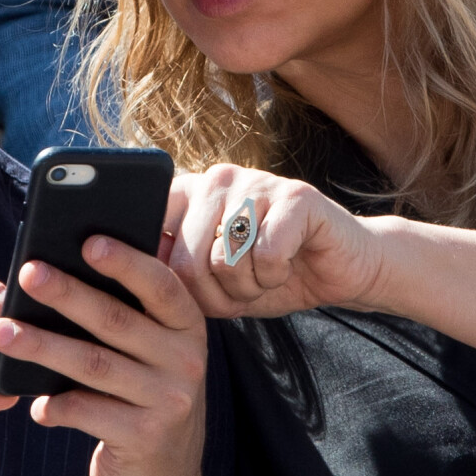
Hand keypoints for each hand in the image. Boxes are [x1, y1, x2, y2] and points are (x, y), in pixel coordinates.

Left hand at [0, 240, 206, 475]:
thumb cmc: (142, 397)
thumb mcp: (150, 354)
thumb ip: (124, 317)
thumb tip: (60, 271)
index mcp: (188, 327)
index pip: (160, 285)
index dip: (125, 261)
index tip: (87, 240)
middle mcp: (187, 360)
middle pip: (117, 320)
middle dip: (67, 294)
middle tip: (26, 274)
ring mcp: (170, 401)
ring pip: (94, 364)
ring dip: (43, 346)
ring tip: (1, 333)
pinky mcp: (146, 437)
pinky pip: (89, 412)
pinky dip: (55, 405)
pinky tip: (33, 403)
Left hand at [163, 165, 387, 320]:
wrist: (342, 268)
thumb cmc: (271, 274)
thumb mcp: (215, 278)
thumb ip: (175, 270)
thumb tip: (133, 271)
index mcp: (193, 192)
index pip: (151, 229)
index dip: (168, 276)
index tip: (193, 291)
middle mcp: (220, 178)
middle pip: (186, 259)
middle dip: (213, 297)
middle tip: (238, 296)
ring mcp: (258, 182)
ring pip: (225, 259)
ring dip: (247, 288)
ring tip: (264, 279)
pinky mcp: (297, 195)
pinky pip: (266, 254)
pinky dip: (275, 277)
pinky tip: (288, 266)